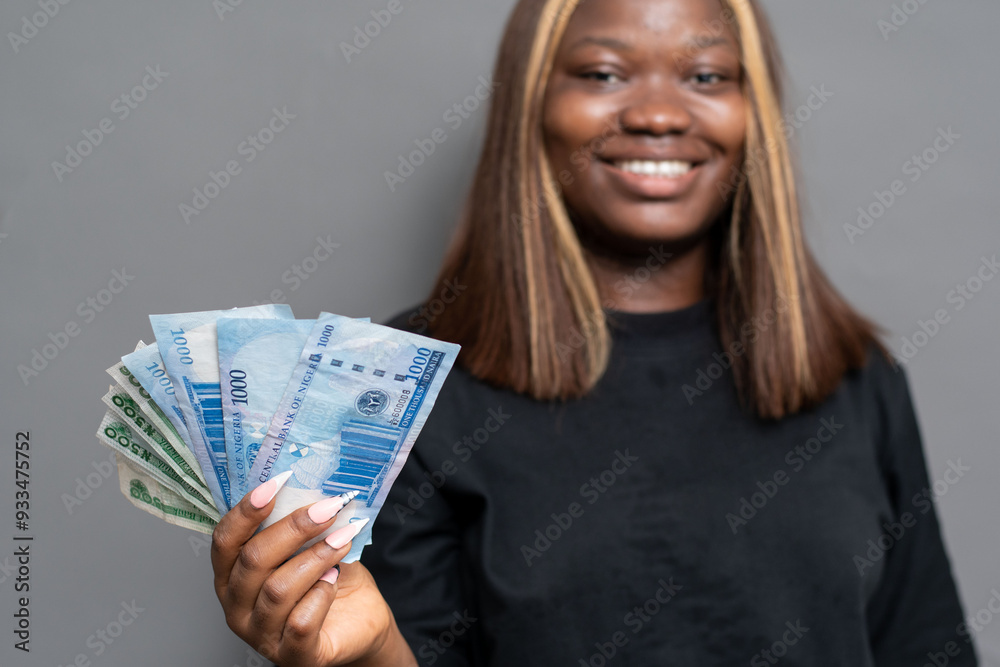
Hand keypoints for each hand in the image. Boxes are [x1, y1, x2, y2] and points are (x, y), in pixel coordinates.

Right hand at [211, 474, 414, 665]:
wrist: (362, 622)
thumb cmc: (330, 580)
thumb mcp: (311, 545)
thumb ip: (300, 524)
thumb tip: (312, 488)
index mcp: (232, 576)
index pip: (225, 540)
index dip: (247, 509)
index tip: (278, 481)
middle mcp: (236, 607)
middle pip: (253, 560)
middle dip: (294, 528)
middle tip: (328, 508)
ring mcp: (260, 635)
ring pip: (278, 589)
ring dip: (316, 557)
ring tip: (342, 539)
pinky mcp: (292, 656)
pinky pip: (300, 622)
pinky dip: (321, 594)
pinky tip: (335, 578)